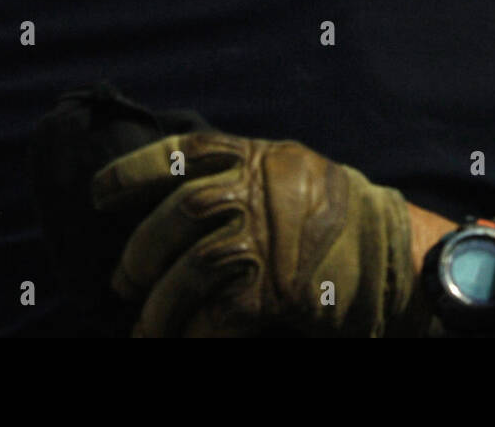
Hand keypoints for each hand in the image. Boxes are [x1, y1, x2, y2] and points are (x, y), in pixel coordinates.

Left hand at [92, 132, 435, 336]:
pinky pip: (217, 315)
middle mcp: (260, 191)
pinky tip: (186, 342)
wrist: (396, 258)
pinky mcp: (276, 290)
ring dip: (159, 306)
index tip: (98, 194)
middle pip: (180, 215)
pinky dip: (193, 334)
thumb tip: (175, 204)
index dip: (135, 172)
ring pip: (191, 269)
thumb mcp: (295, 176)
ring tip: (146, 328)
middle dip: (140, 254)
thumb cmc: (341, 221)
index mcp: (261, 158)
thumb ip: (244, 179)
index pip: (186, 152)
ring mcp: (268, 239)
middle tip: (122, 282)